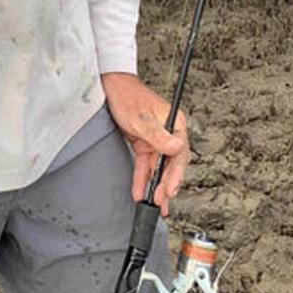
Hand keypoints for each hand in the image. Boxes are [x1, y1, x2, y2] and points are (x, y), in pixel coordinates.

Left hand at [101, 72, 189, 215]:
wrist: (112, 88)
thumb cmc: (128, 96)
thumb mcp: (141, 118)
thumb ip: (158, 135)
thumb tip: (177, 148)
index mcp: (175, 124)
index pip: (180, 154)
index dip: (176, 174)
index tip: (170, 189)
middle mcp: (169, 133)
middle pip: (172, 164)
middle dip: (167, 184)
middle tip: (162, 202)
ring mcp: (157, 139)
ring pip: (159, 168)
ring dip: (156, 186)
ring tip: (155, 204)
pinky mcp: (145, 143)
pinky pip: (145, 164)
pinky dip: (142, 178)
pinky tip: (140, 191)